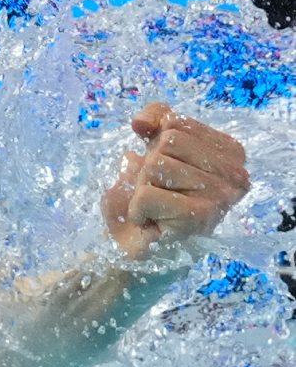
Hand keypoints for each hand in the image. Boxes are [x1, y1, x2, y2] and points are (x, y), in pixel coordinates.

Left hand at [101, 103, 249, 260]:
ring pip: (157, 166)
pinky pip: (148, 194)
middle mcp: (236, 173)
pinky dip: (136, 209)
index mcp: (230, 152)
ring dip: (142, 188)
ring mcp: (222, 196)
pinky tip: (151, 223)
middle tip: (158, 193)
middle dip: (148, 168)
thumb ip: (154, 120)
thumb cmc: (143, 198)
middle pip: (168, 142)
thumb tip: (142, 122)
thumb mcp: (148, 147)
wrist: (131, 246)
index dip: (154, 143)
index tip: (163, 172)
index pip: (175, 121)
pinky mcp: (201, 217)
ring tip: (156, 208)